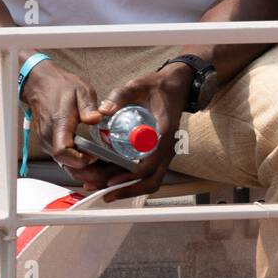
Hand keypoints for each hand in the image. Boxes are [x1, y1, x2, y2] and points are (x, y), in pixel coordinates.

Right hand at [20, 60, 105, 183]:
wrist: (41, 85)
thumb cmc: (61, 87)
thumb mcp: (81, 90)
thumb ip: (89, 106)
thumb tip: (96, 118)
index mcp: (58, 125)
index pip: (63, 151)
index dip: (79, 159)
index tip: (95, 157)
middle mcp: (49, 138)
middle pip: (66, 165)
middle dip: (88, 173)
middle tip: (109, 173)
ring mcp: (48, 143)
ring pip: (65, 166)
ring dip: (85, 172)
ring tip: (106, 171)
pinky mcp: (51, 144)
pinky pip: (64, 161)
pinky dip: (79, 166)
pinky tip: (95, 165)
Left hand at [91, 64, 191, 200]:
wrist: (175, 86)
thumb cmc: (158, 87)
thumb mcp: (137, 86)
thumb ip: (120, 96)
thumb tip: (102, 111)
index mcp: (164, 131)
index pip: (152, 162)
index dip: (132, 175)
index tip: (113, 180)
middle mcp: (167, 147)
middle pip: (153, 179)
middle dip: (128, 189)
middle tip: (104, 192)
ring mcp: (164, 152)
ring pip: (151, 179)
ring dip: (129, 188)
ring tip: (102, 188)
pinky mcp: (158, 153)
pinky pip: (148, 173)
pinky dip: (131, 180)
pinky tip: (110, 178)